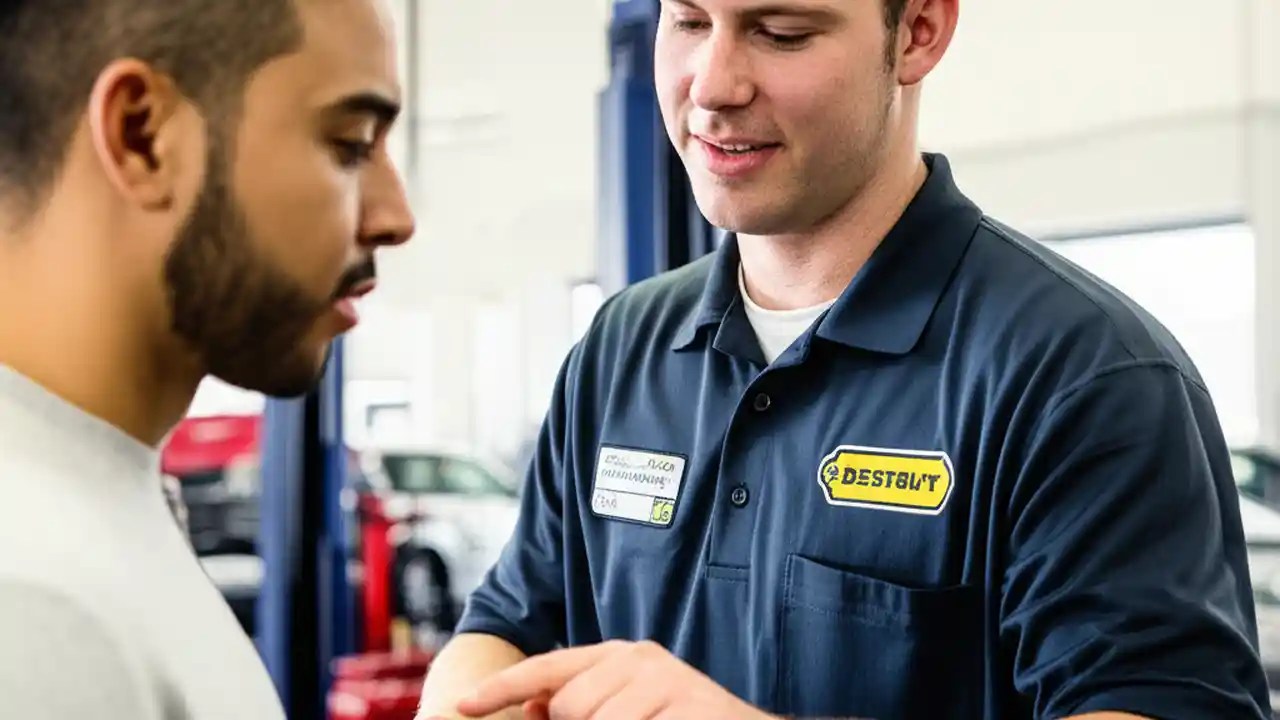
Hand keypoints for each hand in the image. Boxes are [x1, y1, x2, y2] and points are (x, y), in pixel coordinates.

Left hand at [454, 640, 775, 719]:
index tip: (463, 706)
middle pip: (569, 705)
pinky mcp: (688, 704)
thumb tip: (535, 710)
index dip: (502, 688)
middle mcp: (639, 658)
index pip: (548, 668)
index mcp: (619, 655)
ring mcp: (666, 679)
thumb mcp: (626, 709)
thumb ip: (581, 705)